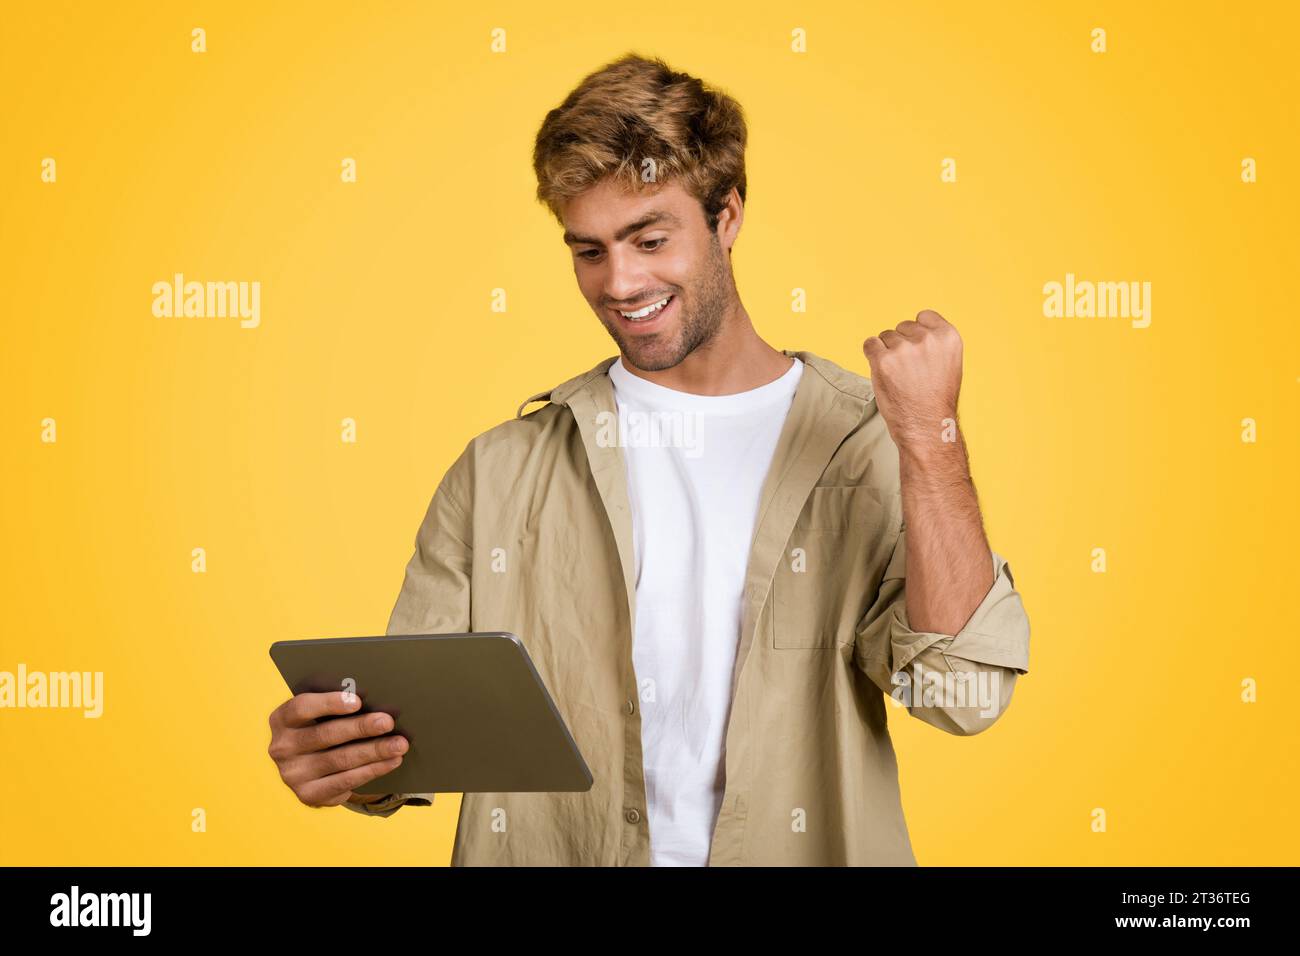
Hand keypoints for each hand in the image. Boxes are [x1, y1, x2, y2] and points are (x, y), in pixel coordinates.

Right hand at [267, 691, 407, 807]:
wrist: (309, 766)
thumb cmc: (322, 726)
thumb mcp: (320, 714)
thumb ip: (337, 706)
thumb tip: (376, 700)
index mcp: (282, 719)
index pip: (302, 708)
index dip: (330, 703)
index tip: (358, 701)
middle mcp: (282, 748)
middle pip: (326, 735)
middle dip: (361, 728)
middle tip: (388, 722)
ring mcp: (293, 774)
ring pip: (341, 760)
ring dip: (375, 751)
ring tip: (399, 744)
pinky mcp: (308, 794)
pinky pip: (346, 781)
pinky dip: (373, 769)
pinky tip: (392, 761)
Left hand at [862, 309, 962, 450]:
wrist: (926, 427)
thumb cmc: (936, 399)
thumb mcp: (949, 363)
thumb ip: (935, 342)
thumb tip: (914, 329)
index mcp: (948, 337)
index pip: (924, 316)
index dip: (917, 332)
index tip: (918, 350)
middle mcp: (927, 339)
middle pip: (902, 326)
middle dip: (902, 343)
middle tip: (909, 370)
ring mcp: (904, 349)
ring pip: (885, 336)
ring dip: (887, 353)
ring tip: (900, 376)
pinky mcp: (883, 361)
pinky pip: (869, 344)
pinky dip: (871, 355)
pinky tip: (883, 372)